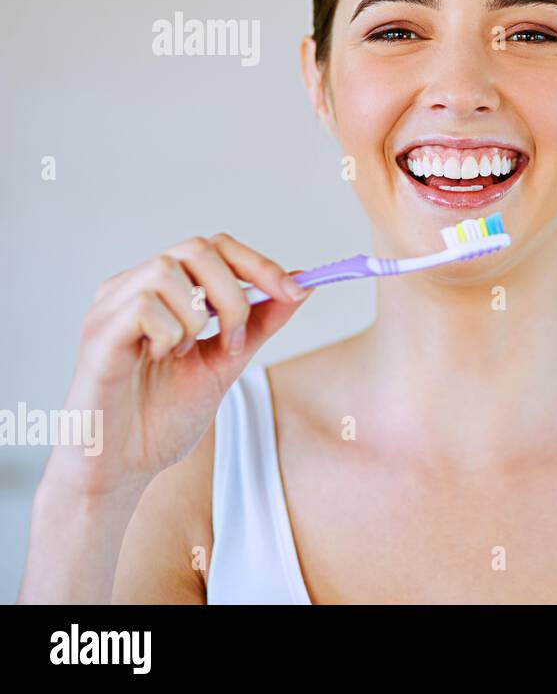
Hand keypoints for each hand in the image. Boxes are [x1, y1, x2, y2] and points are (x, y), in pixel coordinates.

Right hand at [44, 233, 311, 498]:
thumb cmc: (162, 416)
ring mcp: (110, 308)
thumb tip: (302, 286)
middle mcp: (132, 288)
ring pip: (168, 271)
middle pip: (197, 249)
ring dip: (196, 319)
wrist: (124, 467)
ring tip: (185, 354)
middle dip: (233, 295)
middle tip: (233, 343)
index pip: (215, 247)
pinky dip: (168, 333)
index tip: (296, 291)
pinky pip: (144, 306)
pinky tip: (159, 359)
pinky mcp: (97, 335)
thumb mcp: (225, 362)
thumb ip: (258, 324)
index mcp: (163, 291)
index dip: (260, 264)